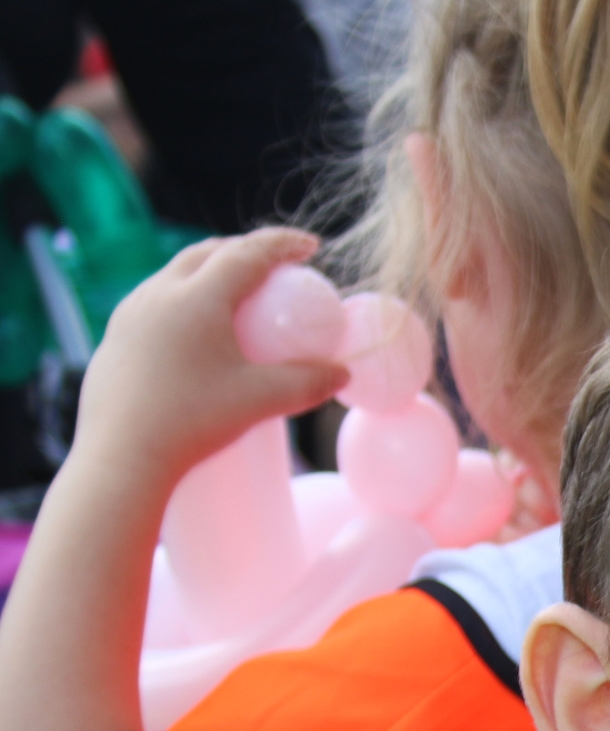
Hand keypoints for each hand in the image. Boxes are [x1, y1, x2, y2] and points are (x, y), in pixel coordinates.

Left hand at [71, 228, 346, 486]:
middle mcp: (158, 293)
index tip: (309, 246)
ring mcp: (131, 313)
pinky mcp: (116, 337)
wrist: (122, 455)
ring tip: (234, 293)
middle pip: (206, 252)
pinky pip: (155, 301)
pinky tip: (193, 327)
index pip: (246, 254)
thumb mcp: (260, 401)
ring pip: (175, 274)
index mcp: (196, 297)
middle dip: (243, 249)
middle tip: (273, 265)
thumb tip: (340, 373)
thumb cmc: (192, 422)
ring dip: (209, 270)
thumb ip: (306, 383)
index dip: (282, 245)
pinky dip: (185, 298)